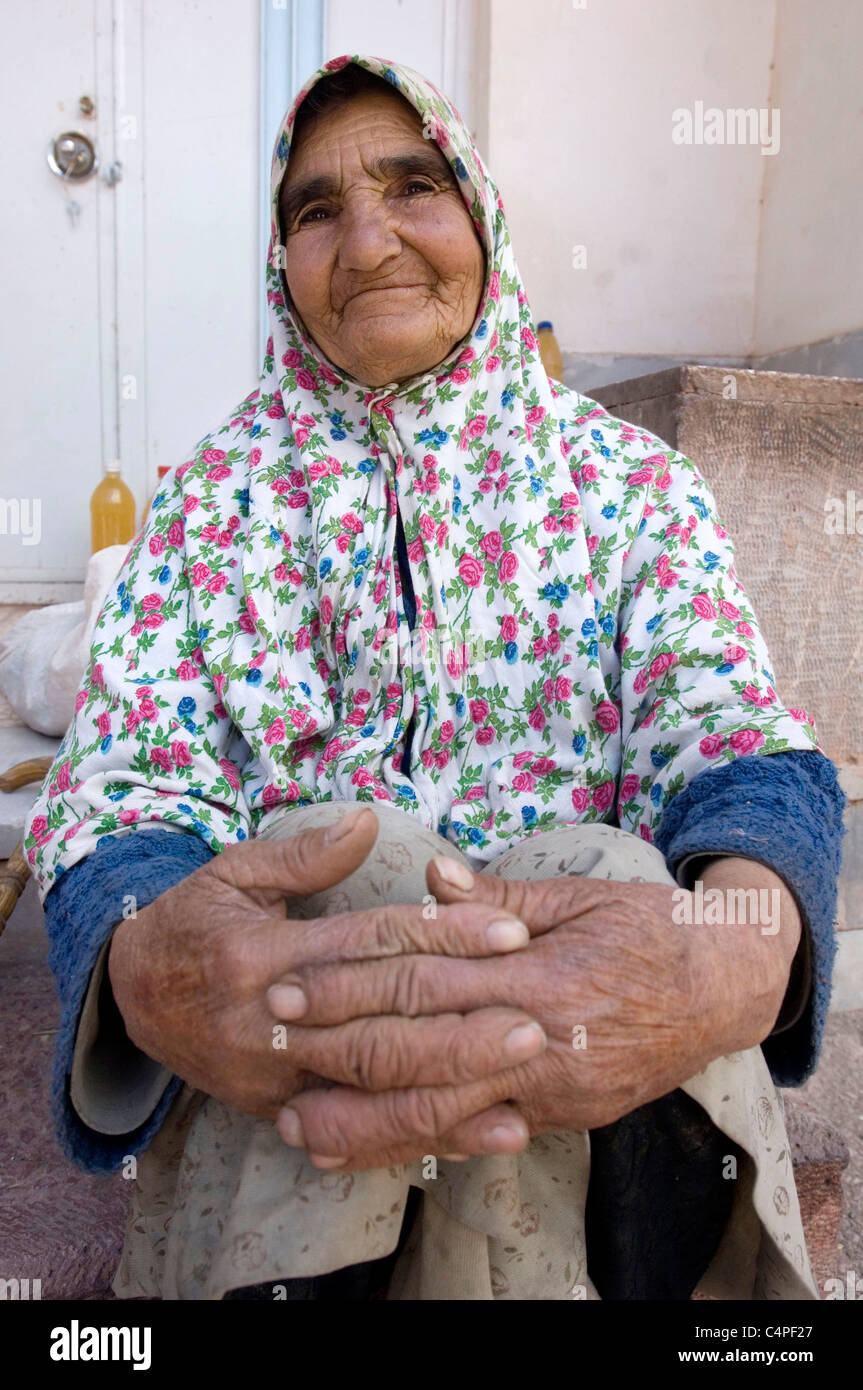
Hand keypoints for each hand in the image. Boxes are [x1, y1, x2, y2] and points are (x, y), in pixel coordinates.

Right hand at [107, 810, 545, 1122]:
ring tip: (522, 1071)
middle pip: (380, 1028)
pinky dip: (425, 1133)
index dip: (443, 936)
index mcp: (260, 956)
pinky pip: (362, 1128)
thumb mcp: (233, 872)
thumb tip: (367, 822)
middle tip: (535, 1016)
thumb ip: (302, 853)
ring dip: (454, 1085)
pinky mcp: (280, 1113)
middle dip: (461, 1025)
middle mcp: (269, 1024)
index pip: (370, 945)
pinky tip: (484, 1131)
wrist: (131, 998)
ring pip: (375, 1088)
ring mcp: (275, 1078)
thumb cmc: (194, 923)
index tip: (510, 929)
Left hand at [274, 857, 798, 1168]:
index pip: (426, 981)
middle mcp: (541, 1039)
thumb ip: (501, 895)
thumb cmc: (650, 929)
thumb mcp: (582, 896)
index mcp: (540, 972)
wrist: (725, 989)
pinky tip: (367, 1154)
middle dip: (338, 1050)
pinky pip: (477, 1138)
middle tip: (271, 1038)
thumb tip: (431, 872)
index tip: (294, 980)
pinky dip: (417, 1147)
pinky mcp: (563, 1117)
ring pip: (442, 1115)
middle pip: (421, 1052)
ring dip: (362, 1122)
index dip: (353, 986)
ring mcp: (553, 1090)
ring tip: (293, 1124)